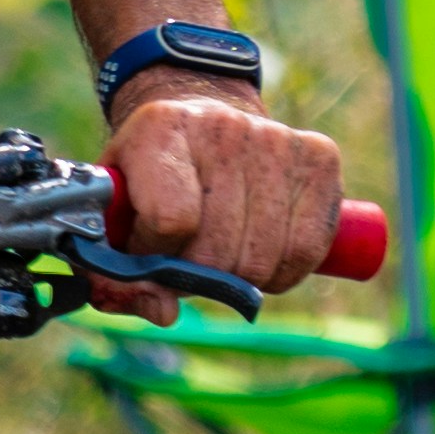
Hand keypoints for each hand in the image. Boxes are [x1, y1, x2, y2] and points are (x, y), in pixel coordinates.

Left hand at [108, 79, 342, 297]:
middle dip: (194, 274)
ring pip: (260, 261)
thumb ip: (114, 271)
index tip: (145, 249)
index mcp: (160, 130)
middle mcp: (222, 127)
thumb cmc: (150, 177)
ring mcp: (277, 140)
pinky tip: (258, 254)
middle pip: (216, 250)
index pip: (169, 220)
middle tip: (185, 258)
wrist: (200, 120)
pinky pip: (305, 252)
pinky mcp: (320, 158)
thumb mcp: (114, 212)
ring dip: (236, 278)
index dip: (153, 255)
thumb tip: (164, 314)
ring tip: (220, 252)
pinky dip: (280, 274)